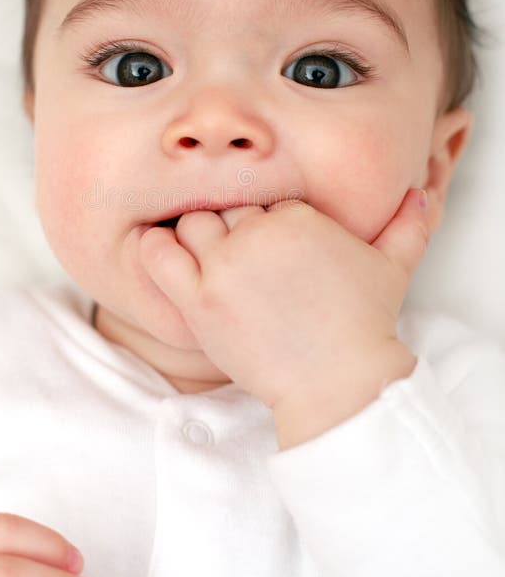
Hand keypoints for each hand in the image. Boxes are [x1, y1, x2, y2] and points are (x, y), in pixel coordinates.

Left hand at [139, 188, 427, 411]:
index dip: (269, 225)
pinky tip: (159, 249)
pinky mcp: (199, 300)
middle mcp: (258, 233)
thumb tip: (422, 193)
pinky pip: (159, 257)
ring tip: (209, 260)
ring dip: (198, 237)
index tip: (274, 252)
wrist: (336, 383)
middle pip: (228, 210)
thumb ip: (408, 225)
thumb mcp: (393, 268)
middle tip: (243, 261)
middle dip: (235, 230)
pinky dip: (154, 248)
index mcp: (298, 217)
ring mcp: (225, 266)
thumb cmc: (363, 325)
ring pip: (193, 225)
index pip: (268, 200)